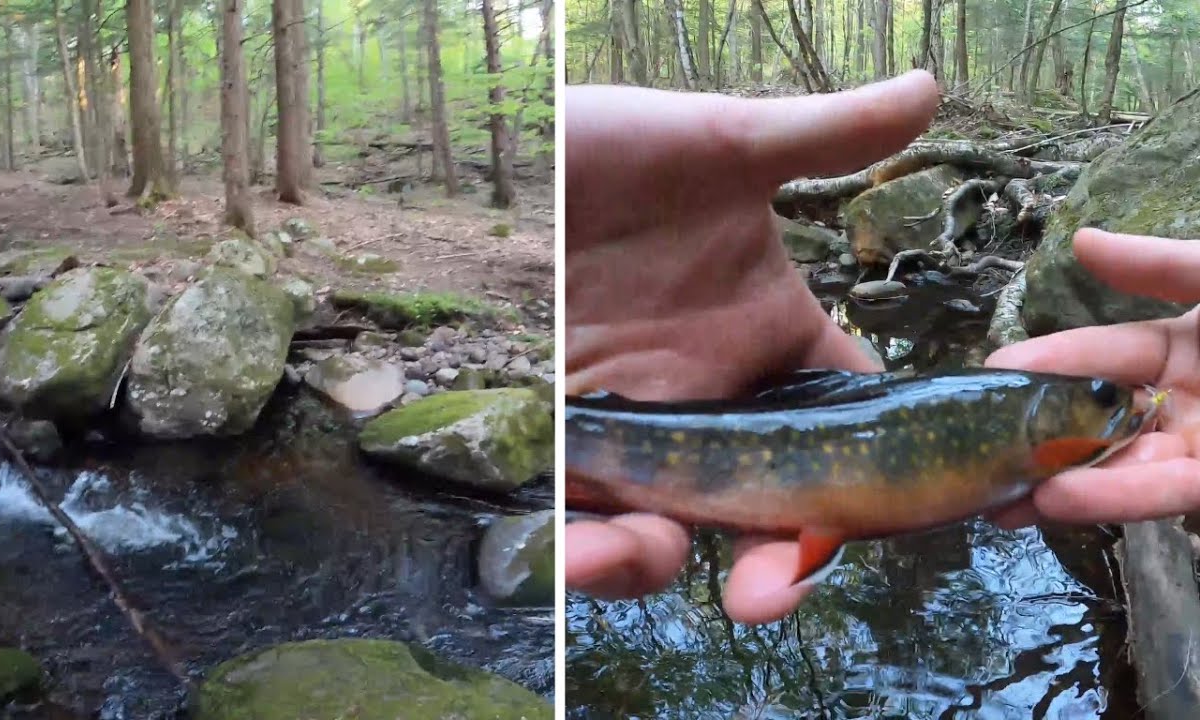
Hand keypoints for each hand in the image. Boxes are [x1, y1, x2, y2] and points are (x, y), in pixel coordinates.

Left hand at [565, 71, 940, 623]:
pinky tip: (568, 545)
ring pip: (659, 522)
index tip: (888, 515)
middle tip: (768, 594)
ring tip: (634, 560)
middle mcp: (706, 396)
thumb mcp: (719, 146)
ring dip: (653, 559)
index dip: (875, 474)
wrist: (515, 154)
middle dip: (772, 561)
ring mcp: (630, 421)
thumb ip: (821, 138)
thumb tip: (927, 90)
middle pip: (759, 503)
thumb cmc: (616, 148)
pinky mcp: (555, 431)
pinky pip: (573, 506)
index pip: (842, 420)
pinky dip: (575, 538)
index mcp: (766, 338)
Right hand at [986, 228, 1199, 528]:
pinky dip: (1111, 499)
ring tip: (991, 493)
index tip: (989, 367)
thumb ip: (1162, 266)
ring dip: (1055, 480)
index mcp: (1186, 345)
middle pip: (1092, 419)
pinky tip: (1055, 501)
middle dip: (1030, 433)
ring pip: (1117, 466)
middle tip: (964, 446)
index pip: (1096, 355)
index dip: (1045, 361)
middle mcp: (1185, 401)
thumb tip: (1079, 240)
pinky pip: (1161, 494)